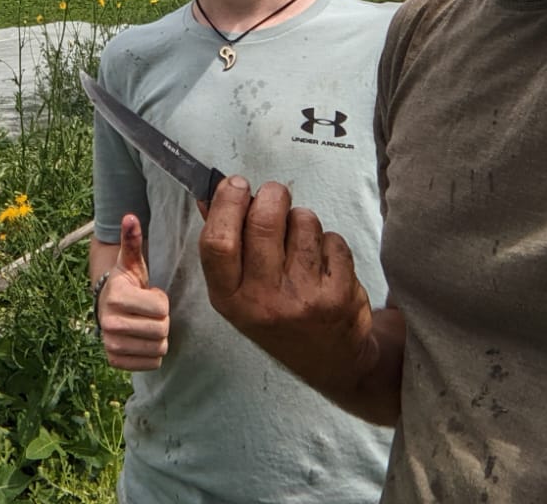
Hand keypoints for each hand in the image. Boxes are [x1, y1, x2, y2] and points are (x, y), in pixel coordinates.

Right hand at [98, 214, 169, 370]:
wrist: (107, 308)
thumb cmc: (127, 283)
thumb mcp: (131, 262)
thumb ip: (132, 240)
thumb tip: (130, 216)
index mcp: (116, 297)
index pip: (161, 309)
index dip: (161, 301)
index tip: (149, 295)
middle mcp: (109, 323)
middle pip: (161, 331)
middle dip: (161, 321)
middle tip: (148, 312)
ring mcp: (110, 345)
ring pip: (159, 348)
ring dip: (158, 337)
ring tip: (145, 324)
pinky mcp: (114, 362)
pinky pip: (152, 363)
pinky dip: (152, 354)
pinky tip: (141, 340)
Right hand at [198, 177, 378, 397]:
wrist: (330, 361)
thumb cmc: (276, 315)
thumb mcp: (239, 292)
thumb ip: (223, 244)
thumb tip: (208, 194)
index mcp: (229, 299)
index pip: (218, 243)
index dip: (226, 204)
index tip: (235, 185)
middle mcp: (264, 302)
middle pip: (263, 222)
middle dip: (271, 196)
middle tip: (274, 196)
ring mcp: (303, 299)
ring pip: (302, 223)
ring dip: (302, 220)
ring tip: (301, 243)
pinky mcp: (338, 296)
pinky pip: (333, 240)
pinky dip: (329, 242)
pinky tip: (325, 265)